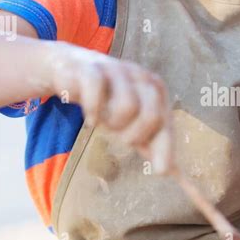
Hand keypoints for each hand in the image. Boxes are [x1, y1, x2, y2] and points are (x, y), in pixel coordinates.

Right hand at [48, 42, 173, 171]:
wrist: (68, 68)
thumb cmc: (106, 98)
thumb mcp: (130, 121)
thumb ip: (149, 143)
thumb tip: (171, 171)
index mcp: (155, 89)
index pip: (165, 123)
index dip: (164, 148)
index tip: (160, 171)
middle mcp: (139, 76)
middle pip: (151, 115)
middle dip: (135, 135)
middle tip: (120, 137)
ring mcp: (115, 70)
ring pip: (127, 105)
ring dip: (113, 123)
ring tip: (103, 122)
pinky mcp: (89, 68)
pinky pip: (97, 91)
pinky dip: (93, 110)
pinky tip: (90, 119)